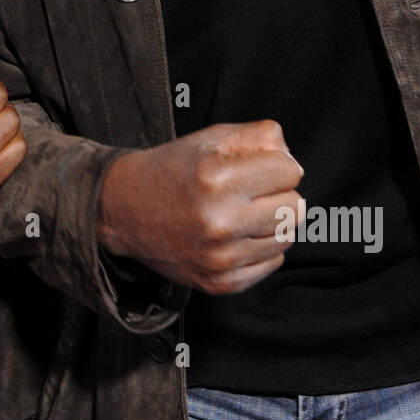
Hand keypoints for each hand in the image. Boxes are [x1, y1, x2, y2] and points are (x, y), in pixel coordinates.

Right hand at [98, 121, 304, 294]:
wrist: (124, 211)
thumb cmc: (172, 170)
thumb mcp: (210, 139)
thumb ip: (258, 136)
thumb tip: (292, 158)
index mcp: (216, 178)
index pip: (291, 171)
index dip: (276, 164)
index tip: (256, 167)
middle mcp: (219, 222)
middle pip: (295, 206)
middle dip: (278, 193)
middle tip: (249, 192)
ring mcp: (220, 258)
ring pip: (287, 236)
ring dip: (270, 222)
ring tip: (241, 213)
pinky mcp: (221, 283)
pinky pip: (272, 262)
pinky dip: (259, 247)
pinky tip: (235, 236)